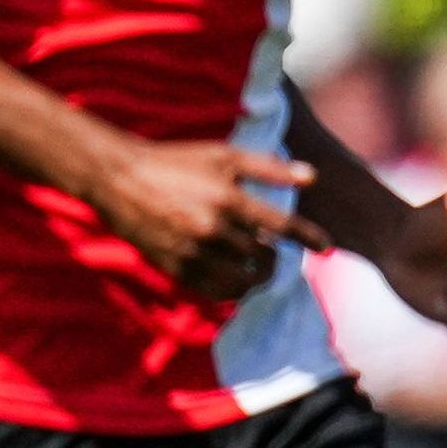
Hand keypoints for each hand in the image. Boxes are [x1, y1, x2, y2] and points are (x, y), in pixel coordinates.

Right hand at [93, 138, 311, 302]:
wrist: (119, 179)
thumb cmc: (177, 162)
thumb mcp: (224, 155)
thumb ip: (269, 168)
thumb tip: (313, 177)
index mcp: (229, 199)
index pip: (283, 226)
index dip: (309, 238)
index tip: (327, 247)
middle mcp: (213, 230)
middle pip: (264, 257)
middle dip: (274, 256)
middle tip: (271, 251)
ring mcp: (192, 252)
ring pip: (242, 280)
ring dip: (256, 276)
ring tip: (256, 268)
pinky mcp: (175, 268)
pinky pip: (214, 292)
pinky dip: (231, 289)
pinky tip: (234, 278)